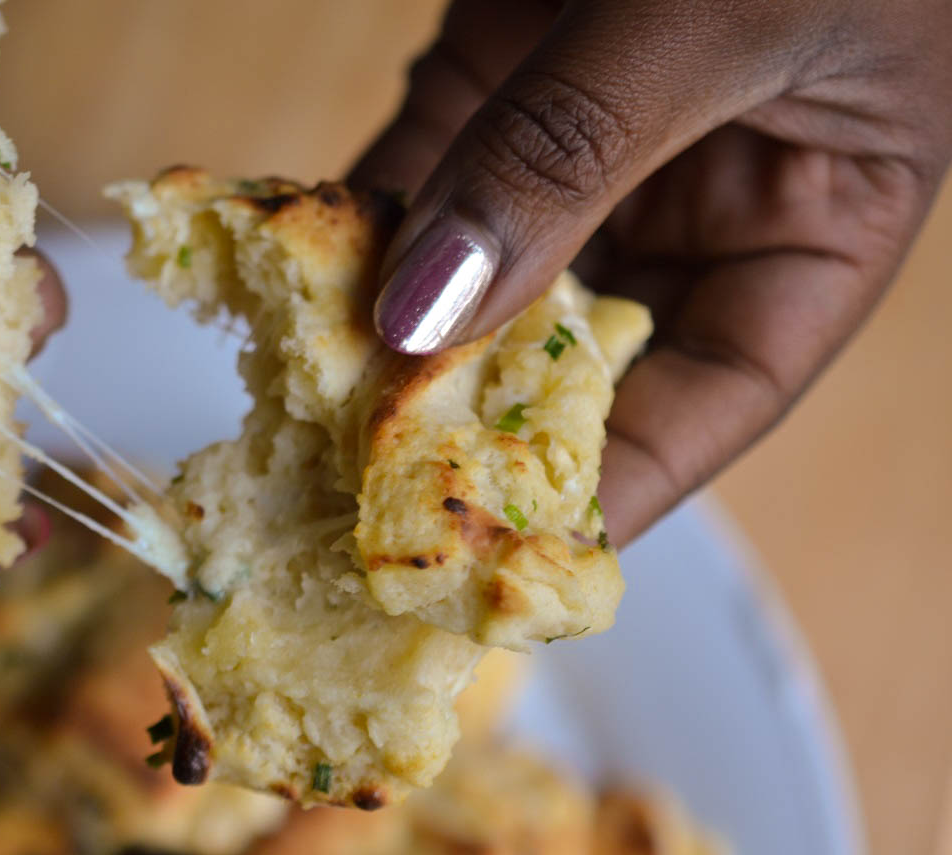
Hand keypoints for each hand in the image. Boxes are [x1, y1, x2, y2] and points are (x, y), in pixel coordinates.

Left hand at [352, 0, 951, 543]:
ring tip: (307, 401)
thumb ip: (573, 153)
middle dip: (474, 418)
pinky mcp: (484, 69)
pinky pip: (404, 169)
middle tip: (373, 490)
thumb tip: (429, 308)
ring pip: (469, 269)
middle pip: (569, 350)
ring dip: (385, 331)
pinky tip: (287, 280)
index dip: (619, 485)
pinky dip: (344, 227)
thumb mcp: (721, 22)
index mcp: (811, 215)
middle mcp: (687, 197)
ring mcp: (575, 136)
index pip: (713, 393)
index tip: (516, 557)